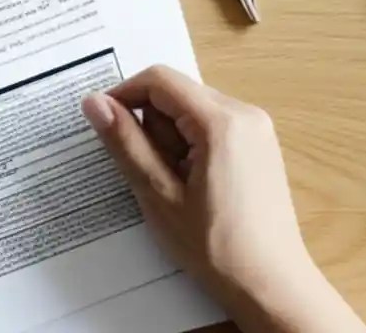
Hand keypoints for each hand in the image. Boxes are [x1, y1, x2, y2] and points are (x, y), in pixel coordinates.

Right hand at [81, 66, 365, 332]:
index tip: (105, 127)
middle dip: (154, 126)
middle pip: (177, 92)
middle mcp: (245, 113)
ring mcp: (257, 128)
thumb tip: (94, 103)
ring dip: (173, 138)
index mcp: (221, 122)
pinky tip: (195, 184)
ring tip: (177, 185)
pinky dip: (193, 144)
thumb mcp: (159, 195)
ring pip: (193, 109)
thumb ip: (126, 143)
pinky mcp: (261, 144)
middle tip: (154, 175)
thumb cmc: (216, 247)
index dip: (124, 96)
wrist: (271, 284)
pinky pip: (214, 125)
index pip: (159, 80)